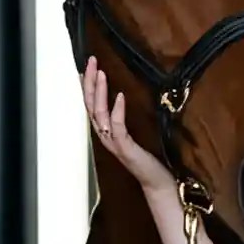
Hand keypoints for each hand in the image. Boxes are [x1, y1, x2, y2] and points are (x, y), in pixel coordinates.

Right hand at [81, 56, 175, 192]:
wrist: (156, 182)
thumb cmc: (146, 159)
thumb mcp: (133, 135)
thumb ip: (124, 121)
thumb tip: (123, 98)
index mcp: (105, 132)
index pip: (91, 105)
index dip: (88, 86)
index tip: (87, 68)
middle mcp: (105, 136)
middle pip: (91, 105)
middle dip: (90, 82)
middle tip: (92, 61)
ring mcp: (113, 142)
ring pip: (99, 113)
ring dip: (100, 92)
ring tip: (102, 73)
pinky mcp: (124, 148)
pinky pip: (117, 127)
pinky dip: (117, 111)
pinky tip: (119, 97)